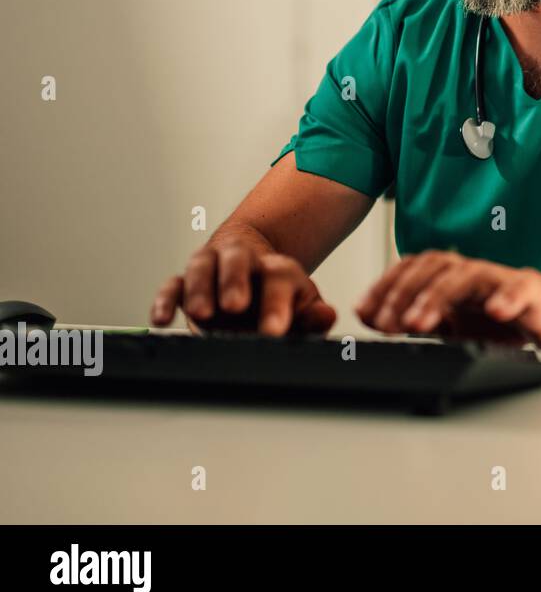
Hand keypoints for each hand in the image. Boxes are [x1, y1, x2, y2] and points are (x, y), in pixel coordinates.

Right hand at [151, 240, 336, 335]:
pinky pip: (172, 285)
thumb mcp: (302, 307)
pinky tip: (162, 320)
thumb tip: (327, 315)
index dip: (277, 303)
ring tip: (200, 313)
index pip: (279, 278)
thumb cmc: (279, 299)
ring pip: (202, 266)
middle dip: (235, 281)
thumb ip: (313, 315)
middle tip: (235, 307)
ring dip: (199, 288)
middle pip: (238, 260)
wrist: (252, 277)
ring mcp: (213, 269)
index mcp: (278, 269)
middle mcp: (244, 262)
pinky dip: (164, 300)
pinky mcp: (186, 283)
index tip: (274, 330)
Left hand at [355, 252, 540, 356]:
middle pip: (436, 266)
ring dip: (440, 297)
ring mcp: (503, 280)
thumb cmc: (509, 319)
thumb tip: (375, 317)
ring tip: (420, 323)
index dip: (387, 285)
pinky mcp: (534, 291)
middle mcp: (475, 273)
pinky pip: (520, 288)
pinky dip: (506, 298)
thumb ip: (420, 319)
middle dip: (406, 293)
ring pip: (470, 274)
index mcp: (454, 278)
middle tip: (388, 323)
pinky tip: (494, 312)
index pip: (414, 268)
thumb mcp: (457, 325)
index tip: (366, 312)